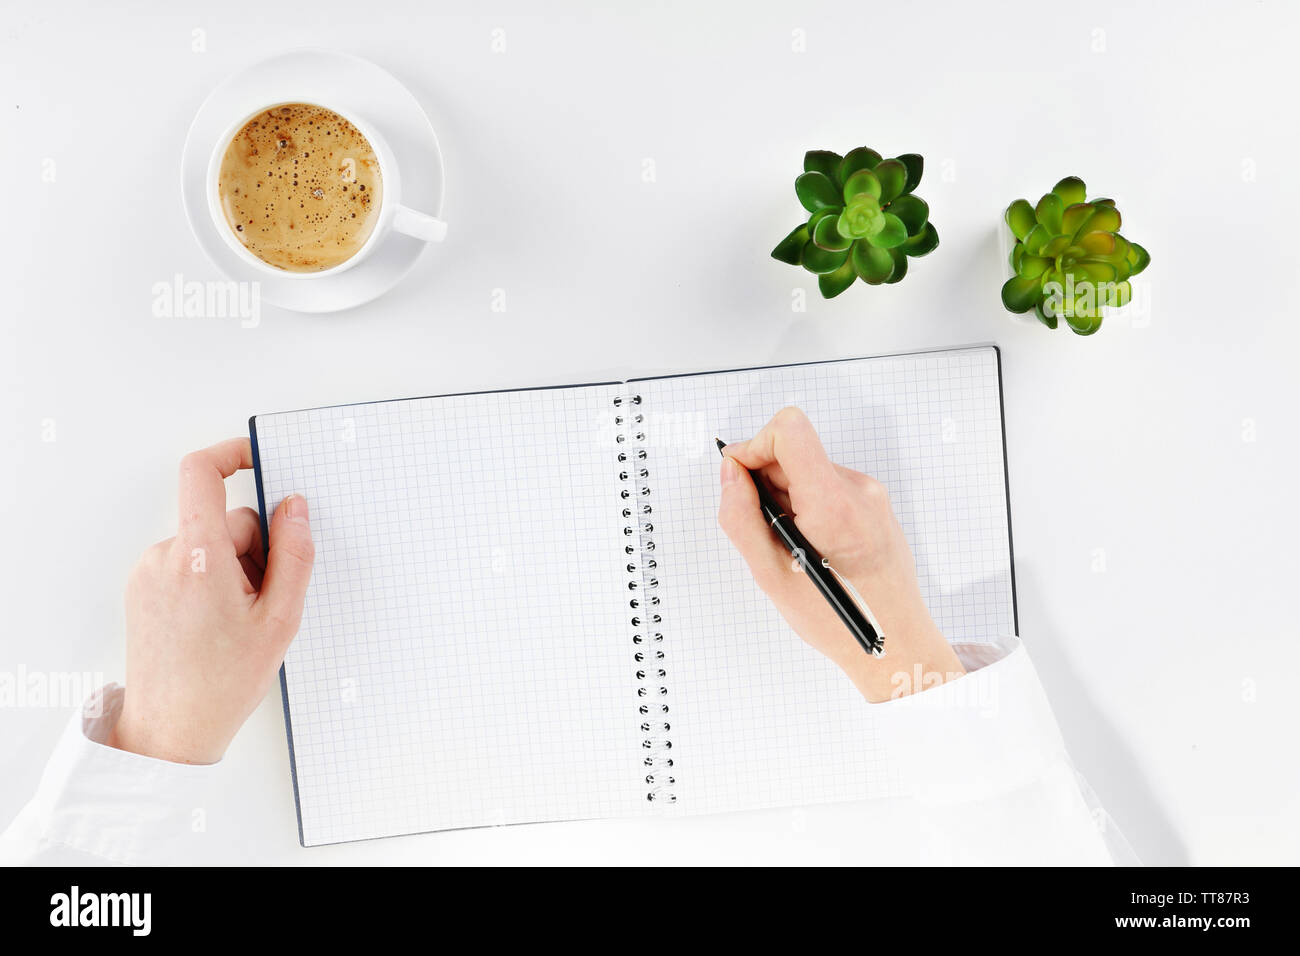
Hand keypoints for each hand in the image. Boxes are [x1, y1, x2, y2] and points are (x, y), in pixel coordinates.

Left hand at [107, 439, 314, 763]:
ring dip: (233, 569)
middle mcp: (163, 557)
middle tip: (266, 599)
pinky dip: (211, 581)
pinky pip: (187, 564)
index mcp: (197, 557)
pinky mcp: (142, 589)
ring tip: (239, 621)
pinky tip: (218, 624)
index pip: (202, 474)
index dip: (232, 455)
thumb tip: (296, 507)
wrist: (170, 731)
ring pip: (208, 545)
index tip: (257, 461)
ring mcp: (148, 574)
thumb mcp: (280, 619)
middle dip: (255, 548)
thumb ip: (294, 554)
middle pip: (223, 521)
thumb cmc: (221, 684)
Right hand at [718, 407, 963, 701]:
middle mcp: (858, 489)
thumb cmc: (839, 620)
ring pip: (807, 470)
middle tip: (766, 532)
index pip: (788, 430)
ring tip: (793, 548)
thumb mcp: (771, 576)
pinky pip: (825, 486)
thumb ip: (742, 517)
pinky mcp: (874, 503)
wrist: (897, 643)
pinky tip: (811, 547)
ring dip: (786, 499)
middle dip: (765, 482)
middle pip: (793, 451)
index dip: (753, 447)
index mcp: (833, 504)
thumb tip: (730, 471)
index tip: (739, 480)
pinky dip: (806, 507)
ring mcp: (871, 494)